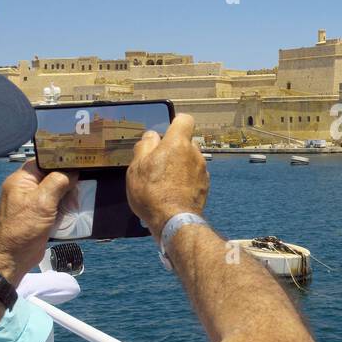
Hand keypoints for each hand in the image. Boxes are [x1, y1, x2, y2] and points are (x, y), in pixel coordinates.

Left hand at [0, 161, 75, 281]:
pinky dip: (64, 207)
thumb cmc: (23, 229)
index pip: (43, 161)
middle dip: (67, 181)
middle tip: (80, 187)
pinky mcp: (38, 214)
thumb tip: (72, 172)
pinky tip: (73, 210)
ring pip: (55, 191)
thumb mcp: (42, 202)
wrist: (13, 258)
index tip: (78, 161)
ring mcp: (31, 202)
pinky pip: (55, 205)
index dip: (60, 160)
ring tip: (77, 201)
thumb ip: (58, 182)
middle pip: (51, 176)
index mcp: (21, 180)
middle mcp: (25, 188)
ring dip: (68, 196)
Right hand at [126, 114, 208, 237]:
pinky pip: (194, 175)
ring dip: (179, 165)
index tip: (165, 134)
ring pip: (190, 159)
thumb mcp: (137, 167)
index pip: (185, 120)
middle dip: (174, 148)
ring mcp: (202, 170)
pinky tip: (173, 191)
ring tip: (164, 180)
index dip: (174, 124)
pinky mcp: (205, 185)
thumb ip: (145, 146)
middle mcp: (194, 153)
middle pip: (186, 142)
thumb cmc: (152, 192)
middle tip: (157, 163)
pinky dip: (185, 179)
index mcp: (178, 143)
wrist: (173, 220)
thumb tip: (152, 136)